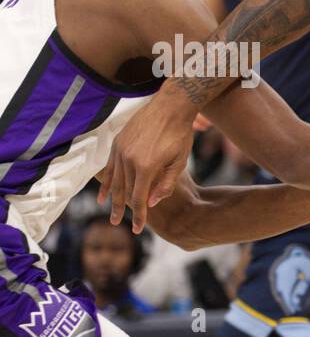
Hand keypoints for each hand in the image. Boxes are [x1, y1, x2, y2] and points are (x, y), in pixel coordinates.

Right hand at [98, 95, 196, 232]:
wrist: (170, 107)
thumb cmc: (180, 135)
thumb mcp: (179, 162)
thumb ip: (166, 184)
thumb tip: (151, 202)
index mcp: (146, 167)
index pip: (139, 199)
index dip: (138, 216)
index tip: (137, 229)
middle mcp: (129, 160)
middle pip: (124, 192)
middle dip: (122, 210)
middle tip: (118, 225)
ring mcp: (120, 150)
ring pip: (115, 181)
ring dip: (113, 199)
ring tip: (111, 213)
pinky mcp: (117, 143)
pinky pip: (109, 167)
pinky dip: (106, 182)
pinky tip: (103, 195)